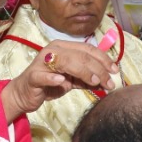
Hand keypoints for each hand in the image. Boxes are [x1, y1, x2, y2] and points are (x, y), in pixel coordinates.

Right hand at [1, 41, 118, 120]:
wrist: (25, 94)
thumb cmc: (49, 85)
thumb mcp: (72, 81)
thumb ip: (87, 78)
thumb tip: (108, 80)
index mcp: (64, 47)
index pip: (88, 49)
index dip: (103, 59)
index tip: (115, 70)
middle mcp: (53, 50)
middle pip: (80, 55)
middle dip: (98, 69)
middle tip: (109, 82)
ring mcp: (42, 62)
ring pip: (66, 62)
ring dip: (83, 72)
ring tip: (95, 82)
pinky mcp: (33, 76)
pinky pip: (44, 76)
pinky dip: (53, 78)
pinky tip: (62, 82)